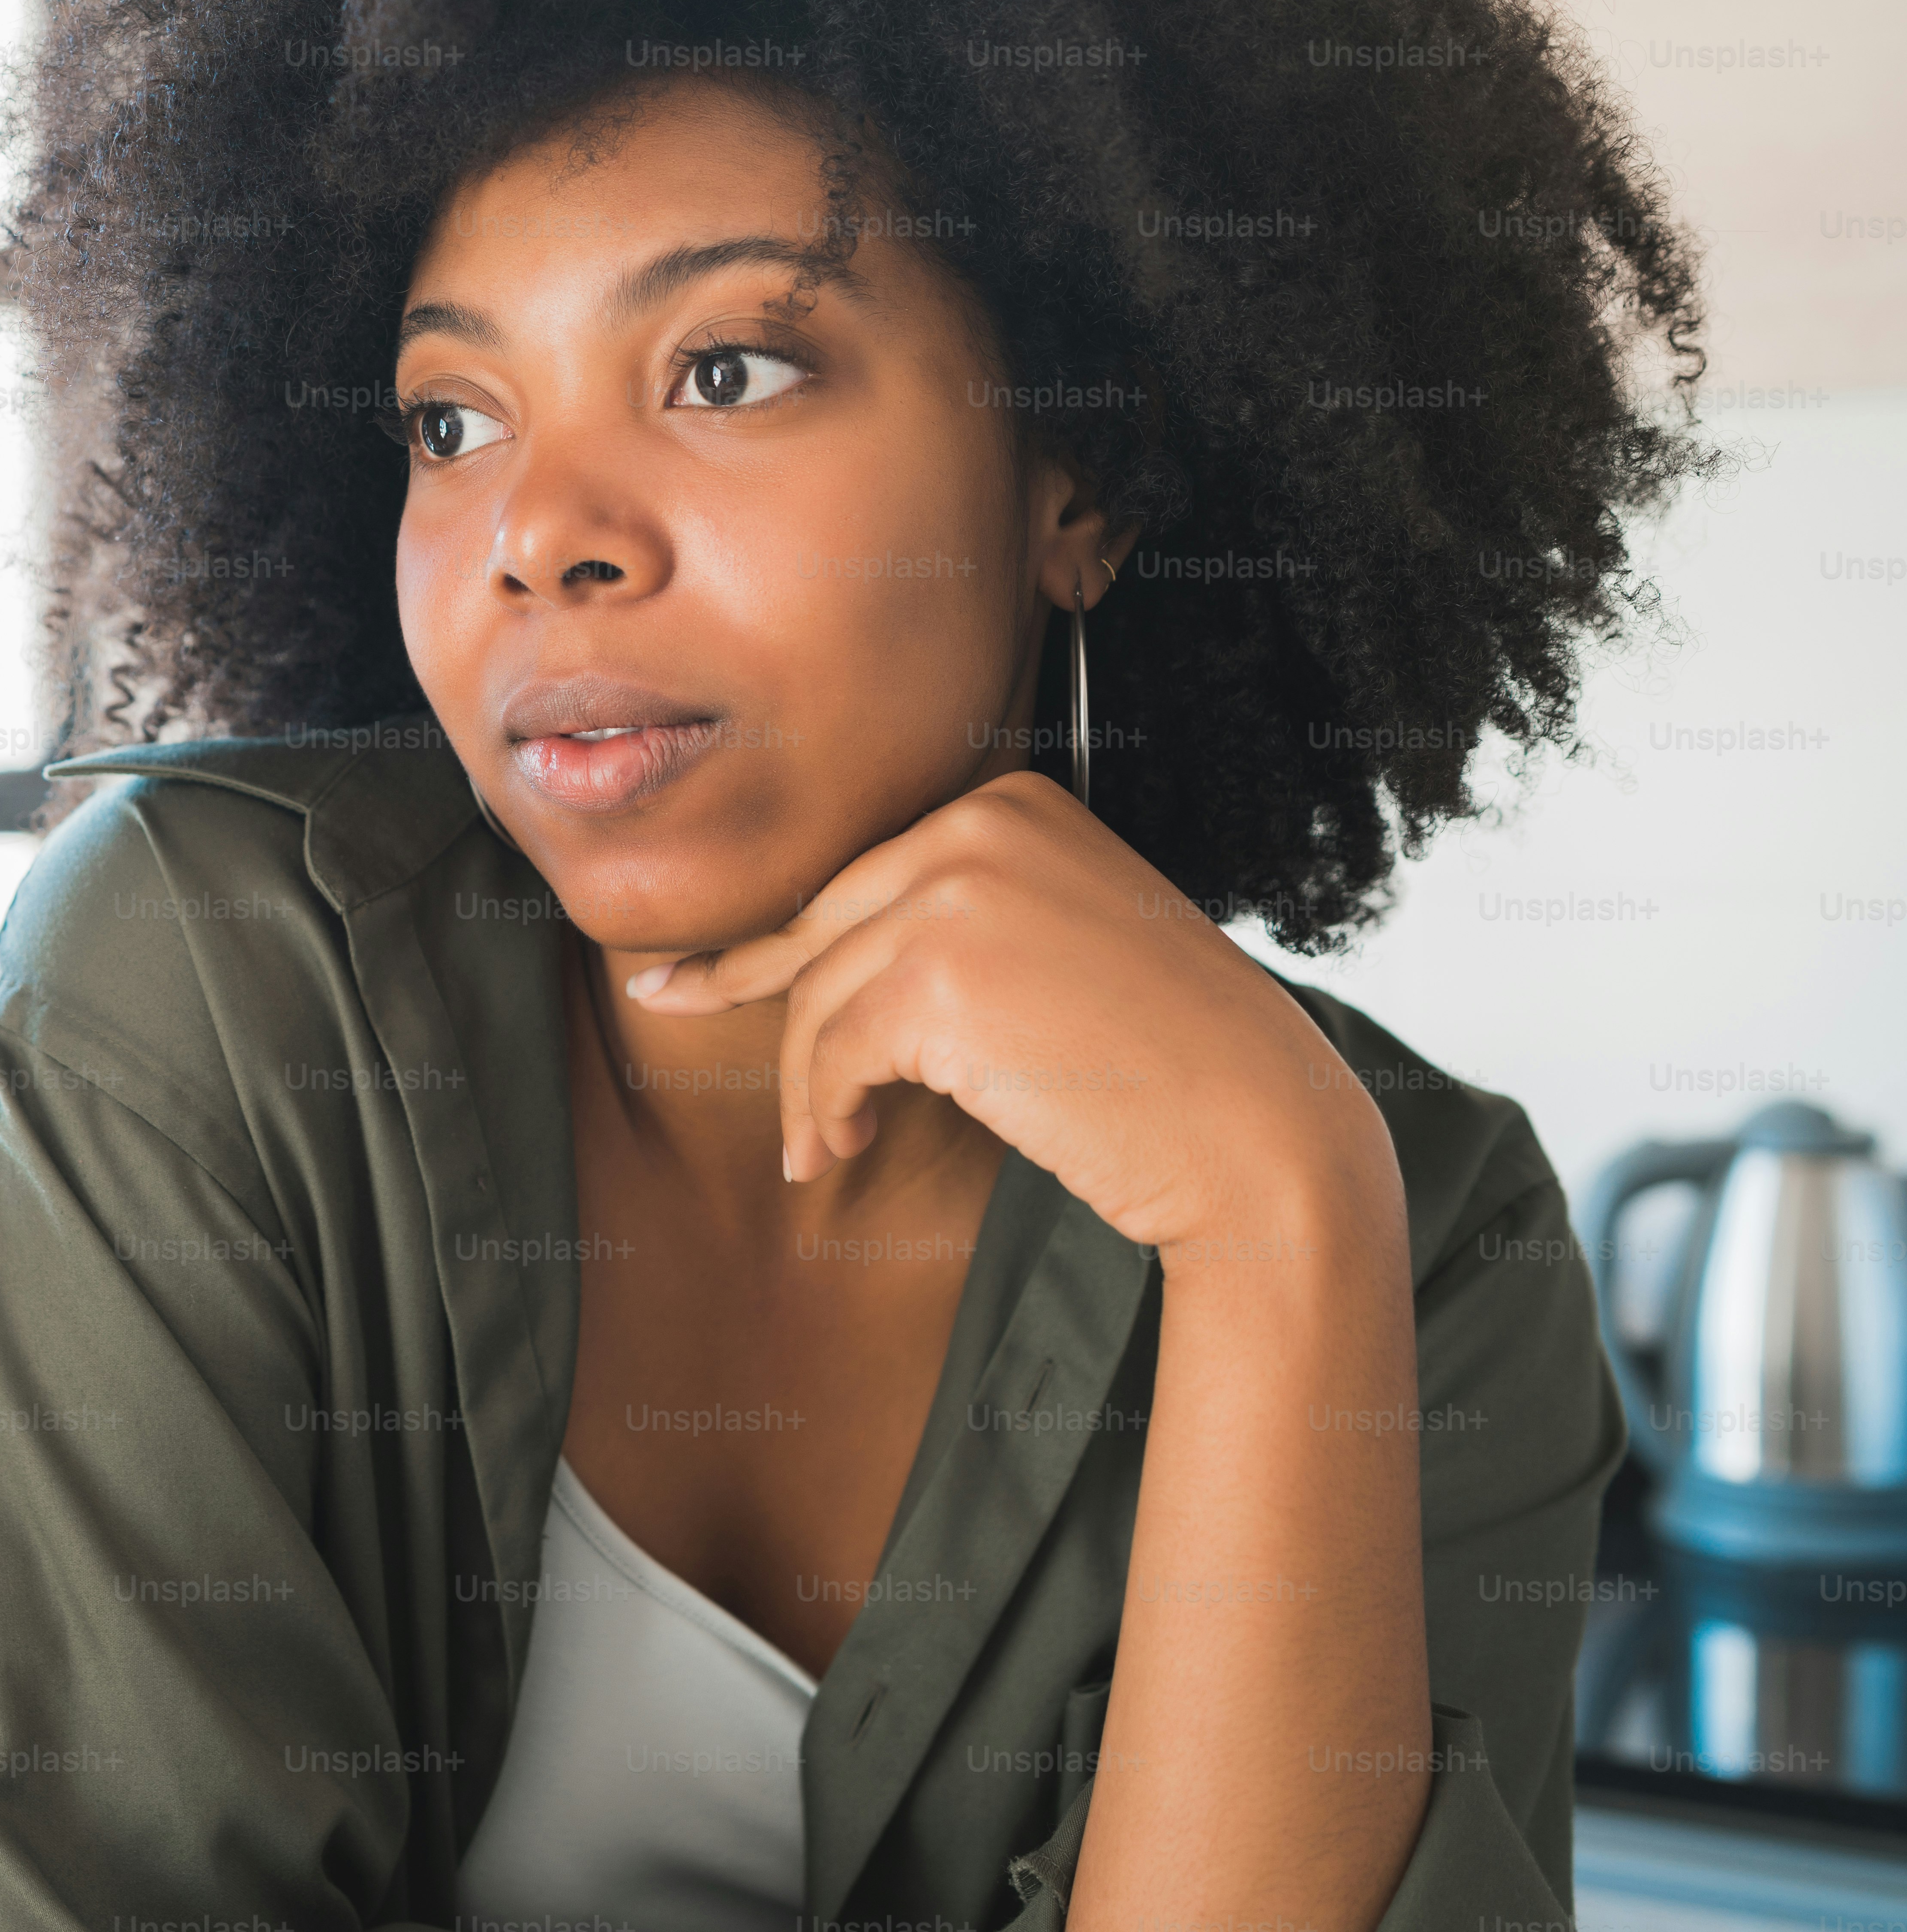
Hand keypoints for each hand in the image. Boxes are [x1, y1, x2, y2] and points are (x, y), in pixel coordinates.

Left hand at [621, 770, 1397, 1252]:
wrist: (1256, 1128)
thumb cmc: (1162, 1055)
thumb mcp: (1055, 939)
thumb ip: (954, 920)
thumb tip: (818, 957)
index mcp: (1008, 803)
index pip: (858, 881)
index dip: (778, 947)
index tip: (696, 977)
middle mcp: (977, 827)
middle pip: (822, 932)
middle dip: (751, 1000)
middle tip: (696, 1033)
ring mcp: (955, 897)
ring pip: (817, 998)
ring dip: (806, 1086)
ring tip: (818, 1149)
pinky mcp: (938, 982)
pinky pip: (835, 1052)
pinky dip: (825, 1109)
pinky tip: (843, 1147)